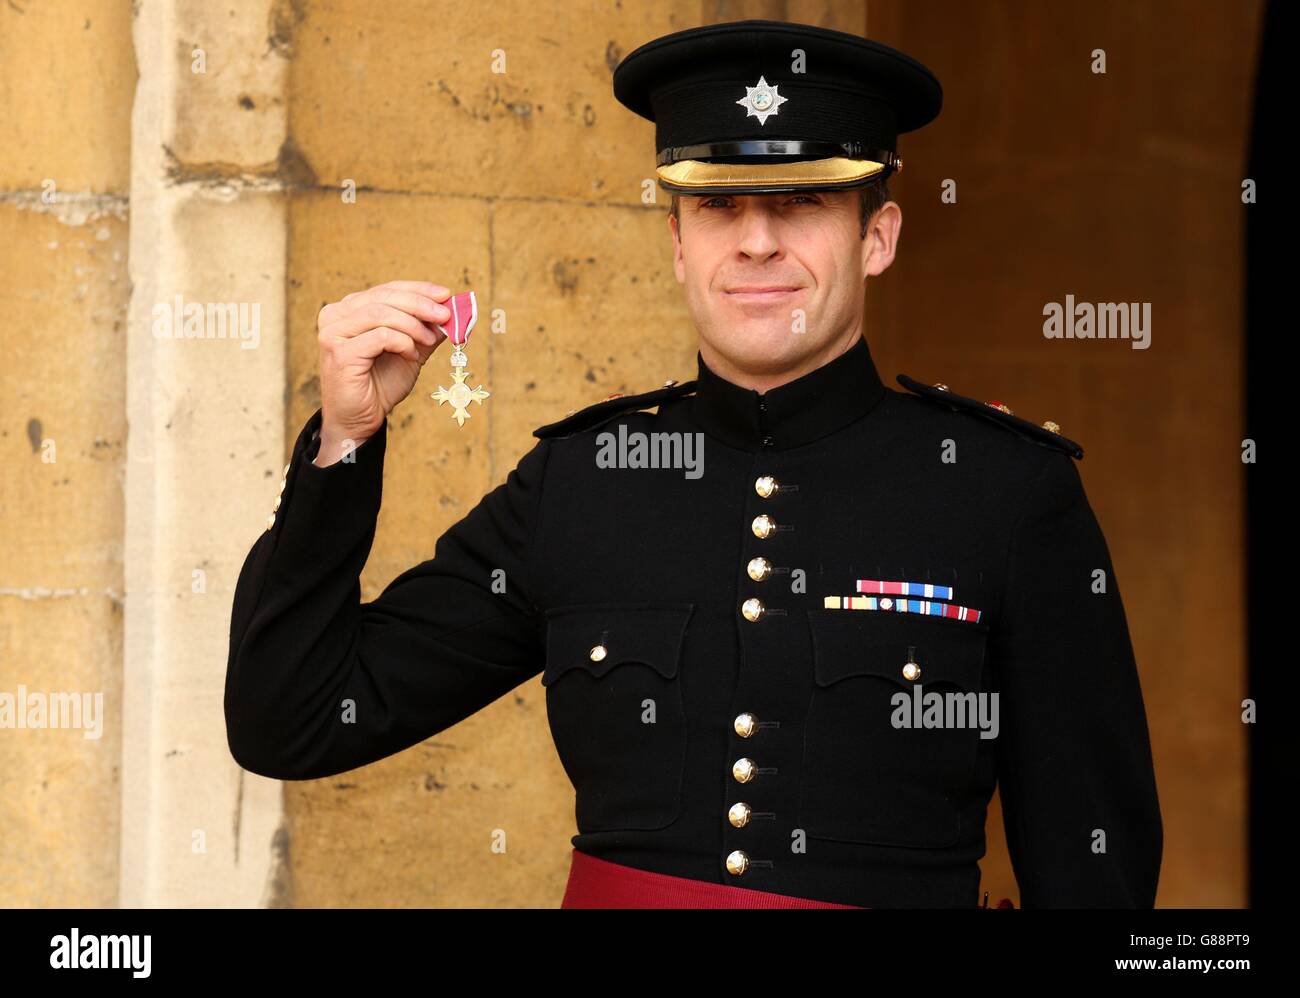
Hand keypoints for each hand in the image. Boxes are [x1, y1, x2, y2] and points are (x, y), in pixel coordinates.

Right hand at [313, 280, 450, 465]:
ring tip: (429, 340)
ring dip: (413, 325)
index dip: (418, 289)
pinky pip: (380, 336)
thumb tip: (453, 312)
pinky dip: (403, 342)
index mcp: (349, 309)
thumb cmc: (380, 385)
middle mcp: (336, 315)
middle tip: (446, 314)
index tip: (445, 295)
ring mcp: (334, 332)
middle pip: (384, 297)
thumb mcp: (411, 351)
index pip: (387, 289)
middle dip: (420, 304)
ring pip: (381, 313)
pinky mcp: (339, 352)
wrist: (361, 420)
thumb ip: (426, 330)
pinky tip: (412, 356)